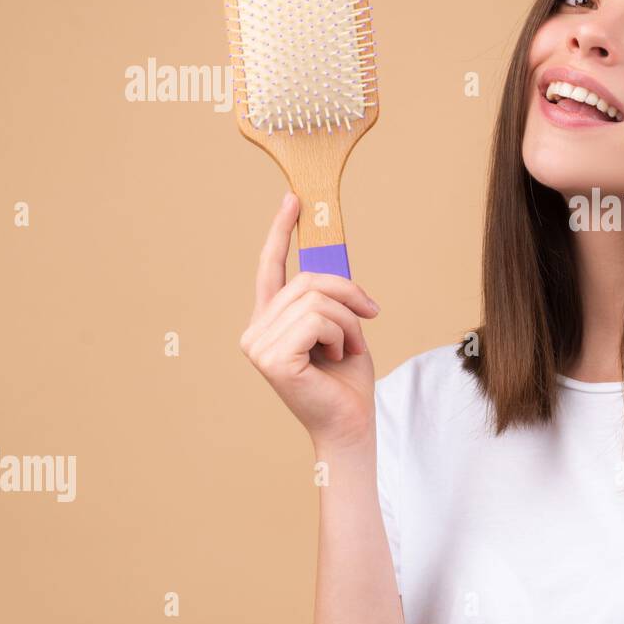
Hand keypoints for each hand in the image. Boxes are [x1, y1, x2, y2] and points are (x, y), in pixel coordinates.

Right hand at [239, 192, 379, 449]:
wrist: (351, 423)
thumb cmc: (346, 380)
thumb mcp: (342, 326)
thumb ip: (329, 297)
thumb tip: (331, 264)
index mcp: (268, 322)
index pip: (270, 268)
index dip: (280, 232)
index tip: (293, 200)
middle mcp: (255, 330)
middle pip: (308, 280)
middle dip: (348, 295)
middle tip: (369, 316)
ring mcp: (258, 344)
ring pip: (318, 300)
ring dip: (349, 322)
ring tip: (349, 348)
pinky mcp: (272, 358)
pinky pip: (320, 320)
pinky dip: (343, 336)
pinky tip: (339, 358)